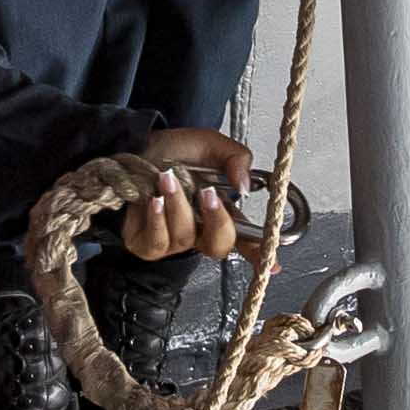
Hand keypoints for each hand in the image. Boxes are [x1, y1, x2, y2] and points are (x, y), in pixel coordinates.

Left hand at [121, 128, 260, 260]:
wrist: (137, 146)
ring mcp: (172, 241)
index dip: (259, 253)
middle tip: (207, 192)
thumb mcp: (211, 145)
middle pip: (219, 245)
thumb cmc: (174, 152)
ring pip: (185, 238)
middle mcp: (198, 231)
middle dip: (216, 221)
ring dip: (178, 205)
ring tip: (167, 178)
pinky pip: (156, 243)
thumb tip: (245, 185)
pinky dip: (156, 221)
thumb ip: (235, 158)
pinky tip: (153, 201)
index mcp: (220, 212)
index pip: (245, 239)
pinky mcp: (145, 244)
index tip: (272, 264)